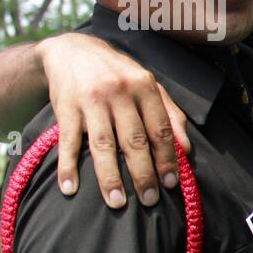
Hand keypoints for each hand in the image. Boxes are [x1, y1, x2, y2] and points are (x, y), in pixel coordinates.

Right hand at [37, 33, 188, 208]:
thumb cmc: (118, 73)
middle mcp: (119, 92)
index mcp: (144, 87)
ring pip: (103, 145)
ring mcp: (90, 101)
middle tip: (149, 200)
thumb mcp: (148, 85)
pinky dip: (68, 167)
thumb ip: (170, 114)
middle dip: (143, 174)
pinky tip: (70, 188)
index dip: (167, 158)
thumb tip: (186, 149)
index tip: (170, 183)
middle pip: (134, 141)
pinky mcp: (65, 108)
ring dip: (110, 177)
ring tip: (117, 202)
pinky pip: (68, 142)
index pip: (160, 129)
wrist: (71, 50)